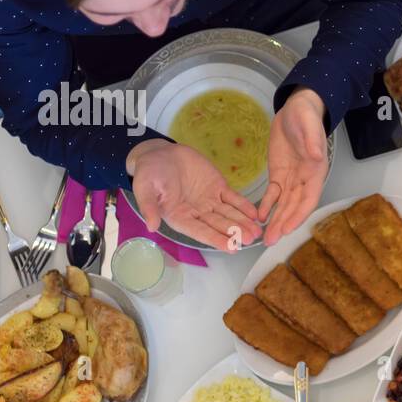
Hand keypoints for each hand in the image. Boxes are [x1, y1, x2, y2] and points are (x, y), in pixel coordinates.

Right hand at [129, 139, 261, 251]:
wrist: (160, 153)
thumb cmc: (149, 172)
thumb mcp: (144, 188)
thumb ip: (149, 207)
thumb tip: (151, 226)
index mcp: (179, 217)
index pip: (200, 232)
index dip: (216, 239)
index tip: (231, 248)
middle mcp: (196, 213)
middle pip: (218, 225)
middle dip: (234, 232)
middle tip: (249, 239)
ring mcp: (209, 201)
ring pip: (229, 214)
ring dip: (243, 222)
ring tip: (257, 231)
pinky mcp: (217, 188)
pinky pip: (233, 199)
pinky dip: (244, 206)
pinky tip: (255, 214)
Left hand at [258, 88, 329, 245]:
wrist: (296, 108)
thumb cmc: (305, 115)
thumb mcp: (308, 124)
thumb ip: (312, 140)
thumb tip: (317, 156)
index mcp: (315, 171)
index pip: (308, 199)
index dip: (299, 215)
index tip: (288, 228)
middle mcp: (305, 180)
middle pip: (294, 207)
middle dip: (284, 224)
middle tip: (271, 240)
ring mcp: (292, 179)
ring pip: (284, 205)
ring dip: (275, 221)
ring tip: (265, 237)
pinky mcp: (279, 175)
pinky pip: (273, 195)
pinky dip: (267, 206)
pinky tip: (259, 217)